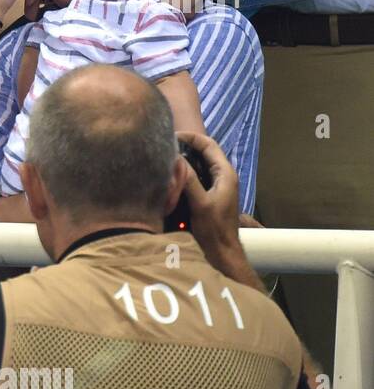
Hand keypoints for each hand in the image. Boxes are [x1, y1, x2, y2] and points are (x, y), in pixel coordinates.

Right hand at [177, 131, 241, 263]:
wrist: (222, 252)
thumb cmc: (214, 230)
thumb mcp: (199, 203)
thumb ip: (189, 179)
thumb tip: (175, 158)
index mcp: (225, 174)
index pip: (209, 145)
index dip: (191, 137)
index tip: (171, 135)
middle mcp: (223, 177)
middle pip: (205, 152)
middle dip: (186, 146)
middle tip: (164, 145)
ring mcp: (217, 186)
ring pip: (200, 164)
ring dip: (185, 159)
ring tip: (165, 157)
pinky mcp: (210, 195)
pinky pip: (197, 176)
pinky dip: (185, 172)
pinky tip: (171, 176)